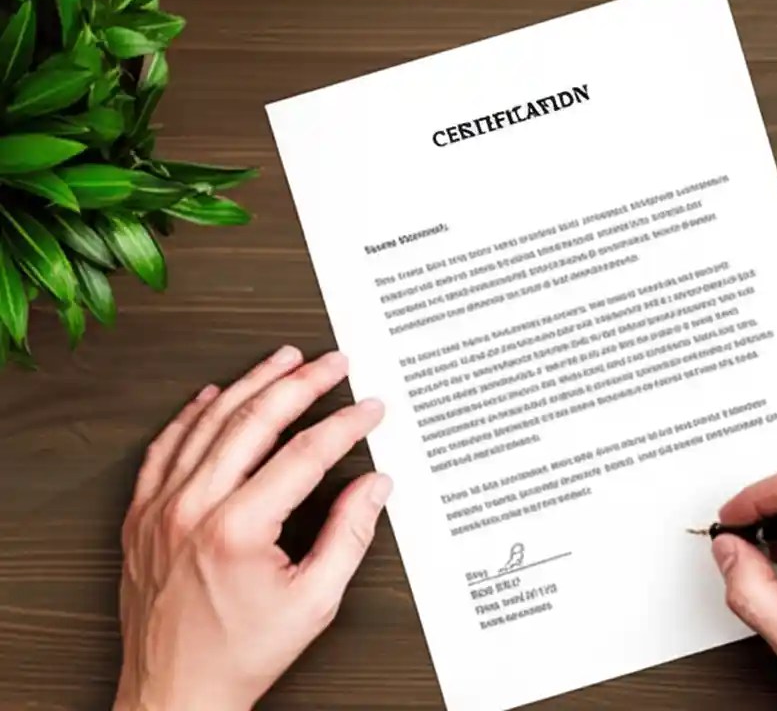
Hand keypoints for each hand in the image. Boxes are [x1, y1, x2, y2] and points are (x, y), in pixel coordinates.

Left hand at [115, 347, 391, 710]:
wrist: (175, 691)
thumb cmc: (238, 654)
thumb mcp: (313, 602)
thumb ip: (349, 536)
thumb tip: (375, 487)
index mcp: (236, 529)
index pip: (303, 453)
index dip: (344, 424)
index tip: (368, 408)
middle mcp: (191, 509)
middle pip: (254, 422)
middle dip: (301, 383)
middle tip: (332, 362)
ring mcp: (159, 509)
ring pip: (208, 423)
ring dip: (250, 384)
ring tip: (282, 360)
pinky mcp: (140, 517)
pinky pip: (164, 448)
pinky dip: (191, 415)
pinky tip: (212, 395)